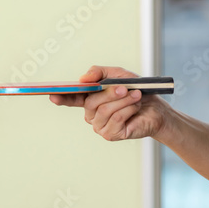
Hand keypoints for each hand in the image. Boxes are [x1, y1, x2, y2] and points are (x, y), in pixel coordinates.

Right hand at [50, 66, 167, 140]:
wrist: (156, 108)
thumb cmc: (136, 90)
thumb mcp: (118, 75)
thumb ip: (99, 72)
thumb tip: (83, 78)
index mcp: (89, 99)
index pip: (71, 99)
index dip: (61, 97)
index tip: (52, 94)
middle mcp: (92, 115)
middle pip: (91, 103)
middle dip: (109, 93)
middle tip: (124, 88)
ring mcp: (100, 126)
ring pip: (104, 111)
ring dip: (123, 100)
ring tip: (136, 96)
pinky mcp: (112, 135)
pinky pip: (115, 119)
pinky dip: (128, 110)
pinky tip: (135, 107)